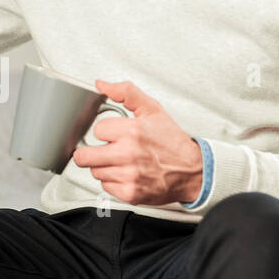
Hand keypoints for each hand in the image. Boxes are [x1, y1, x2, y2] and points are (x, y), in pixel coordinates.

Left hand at [70, 79, 203, 205]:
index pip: (96, 130)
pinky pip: (106, 186)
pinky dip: (113, 181)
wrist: (193, 171)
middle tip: (105, 150)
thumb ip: (126, 93)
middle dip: (92, 152)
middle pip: (84, 156)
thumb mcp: (153, 110)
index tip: (115, 134)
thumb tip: (101, 85)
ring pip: (95, 171)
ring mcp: (128, 176)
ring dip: (104, 166)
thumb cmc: (173, 142)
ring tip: (122, 161)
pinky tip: (127, 174)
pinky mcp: (130, 193)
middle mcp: (128, 154)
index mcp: (132, 131)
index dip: (106, 131)